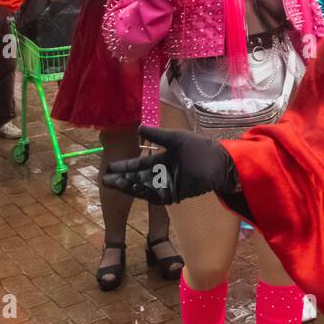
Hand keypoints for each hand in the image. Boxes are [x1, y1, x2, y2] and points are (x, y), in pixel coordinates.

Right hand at [102, 125, 237, 203]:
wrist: (218, 162)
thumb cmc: (199, 148)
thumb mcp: (175, 138)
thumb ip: (157, 135)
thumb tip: (138, 128)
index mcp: (162, 160)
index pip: (139, 164)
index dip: (124, 166)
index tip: (110, 166)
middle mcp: (163, 173)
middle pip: (137, 178)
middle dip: (122, 178)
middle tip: (105, 179)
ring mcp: (168, 185)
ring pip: (143, 187)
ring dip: (129, 186)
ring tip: (114, 183)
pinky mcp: (174, 194)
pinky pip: (155, 196)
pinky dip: (144, 192)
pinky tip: (133, 188)